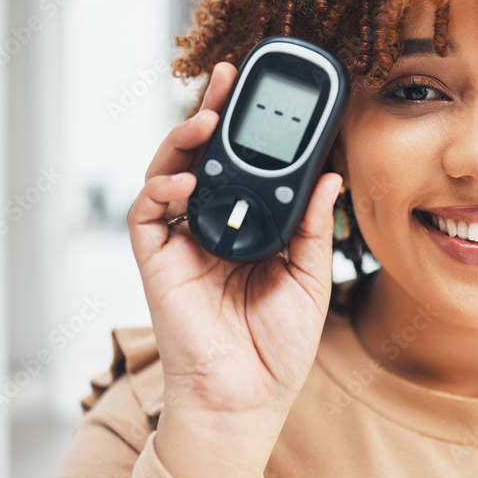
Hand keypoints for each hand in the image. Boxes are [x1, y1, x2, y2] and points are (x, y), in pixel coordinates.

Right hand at [127, 61, 341, 418]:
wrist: (248, 397)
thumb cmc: (278, 346)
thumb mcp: (309, 277)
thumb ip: (314, 226)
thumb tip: (330, 177)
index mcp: (250, 228)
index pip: (245, 167)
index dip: (248, 130)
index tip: (263, 96)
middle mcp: (213, 228)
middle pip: (203, 159)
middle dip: (209, 114)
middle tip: (224, 80)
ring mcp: (182, 243)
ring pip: (169, 175)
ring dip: (182, 143)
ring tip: (204, 120)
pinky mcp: (157, 262)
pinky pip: (147, 215)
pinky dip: (161, 191)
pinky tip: (184, 182)